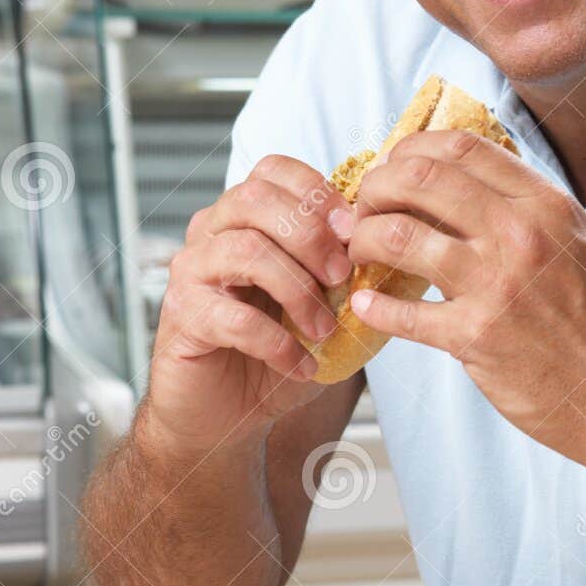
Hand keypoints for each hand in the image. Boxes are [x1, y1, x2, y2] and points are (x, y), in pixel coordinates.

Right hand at [147, 154, 354, 454]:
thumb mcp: (321, 307)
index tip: (354, 231)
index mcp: (243, 218)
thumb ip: (348, 276)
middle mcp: (210, 234)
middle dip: (310, 234)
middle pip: (255, 198)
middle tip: (341, 277)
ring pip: (245, 251)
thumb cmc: (273, 353)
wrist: (223, 414)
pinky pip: (236, 318)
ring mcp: (191, 272)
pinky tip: (303, 367)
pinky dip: (280, 344)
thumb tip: (402, 256)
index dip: (317, 193)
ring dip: (298, 290)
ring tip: (325, 329)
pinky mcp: (183, 317)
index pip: (273, 171)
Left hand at [346, 128, 585, 468]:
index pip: (460, 147)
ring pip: (399, 236)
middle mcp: (520, 233)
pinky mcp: (477, 337)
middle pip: (419, 178)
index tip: (391, 170)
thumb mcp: (571, 240)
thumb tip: (458, 177)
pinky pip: (403, 313)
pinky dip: (373, 308)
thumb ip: (522, 206)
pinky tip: (365, 307)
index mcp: (543, 203)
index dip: (409, 150)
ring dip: (363, 242)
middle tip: (361, 210)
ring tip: (358, 255)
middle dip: (375, 188)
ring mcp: (497, 284)